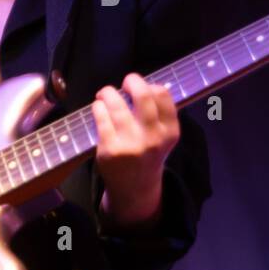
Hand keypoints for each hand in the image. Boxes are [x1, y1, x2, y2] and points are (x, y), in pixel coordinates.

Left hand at [92, 73, 179, 230]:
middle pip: (143, 95)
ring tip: (105, 94)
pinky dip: (98, 107)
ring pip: (117, 104)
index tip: (140, 87)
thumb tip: (144, 83)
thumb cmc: (147, 154)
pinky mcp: (110, 148)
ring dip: (108, 93)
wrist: (135, 188)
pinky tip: (98, 107)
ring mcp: (131, 144)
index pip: (162, 95)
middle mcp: (153, 138)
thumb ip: (158, 113)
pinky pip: (102, 117)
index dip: (149, 84)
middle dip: (132, 81)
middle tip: (125, 82)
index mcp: (170, 132)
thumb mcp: (163, 137)